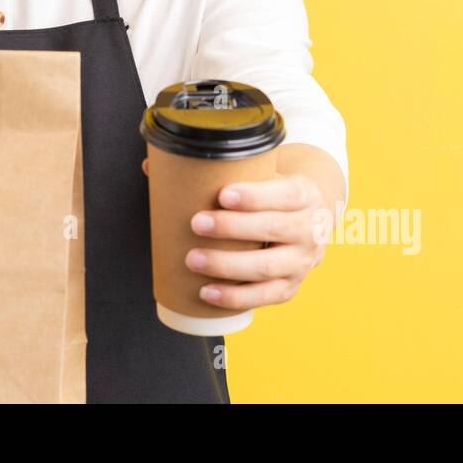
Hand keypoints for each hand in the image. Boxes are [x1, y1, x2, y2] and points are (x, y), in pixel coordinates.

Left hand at [142, 157, 329, 310]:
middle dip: (233, 227)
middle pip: (275, 228)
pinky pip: (264, 296)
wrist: (306, 220)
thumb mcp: (259, 174)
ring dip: (228, 265)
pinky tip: (207, 292)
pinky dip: (235, 297)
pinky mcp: (290, 287)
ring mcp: (302, 262)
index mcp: (304, 194)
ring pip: (267, 267)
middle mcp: (310, 229)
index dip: (256, 196)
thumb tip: (152, 166)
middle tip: (196, 223)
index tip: (222, 194)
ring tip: (193, 259)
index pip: (286, 194)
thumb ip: (214, 168)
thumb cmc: (270, 194)